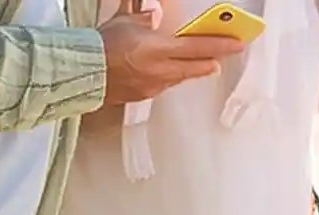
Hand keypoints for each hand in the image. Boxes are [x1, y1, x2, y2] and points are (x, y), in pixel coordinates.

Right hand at [99, 1, 245, 105]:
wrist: (81, 72)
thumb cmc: (99, 46)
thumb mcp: (123, 23)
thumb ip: (143, 18)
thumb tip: (153, 15)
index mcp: (158, 49)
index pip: (198, 47)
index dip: (221, 45)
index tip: (237, 44)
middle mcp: (160, 69)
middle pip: (197, 66)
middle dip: (213, 60)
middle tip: (225, 55)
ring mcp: (154, 85)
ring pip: (182, 76)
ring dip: (193, 69)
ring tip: (205, 64)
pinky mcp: (146, 95)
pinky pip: (166, 85)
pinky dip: (171, 77)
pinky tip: (171, 72)